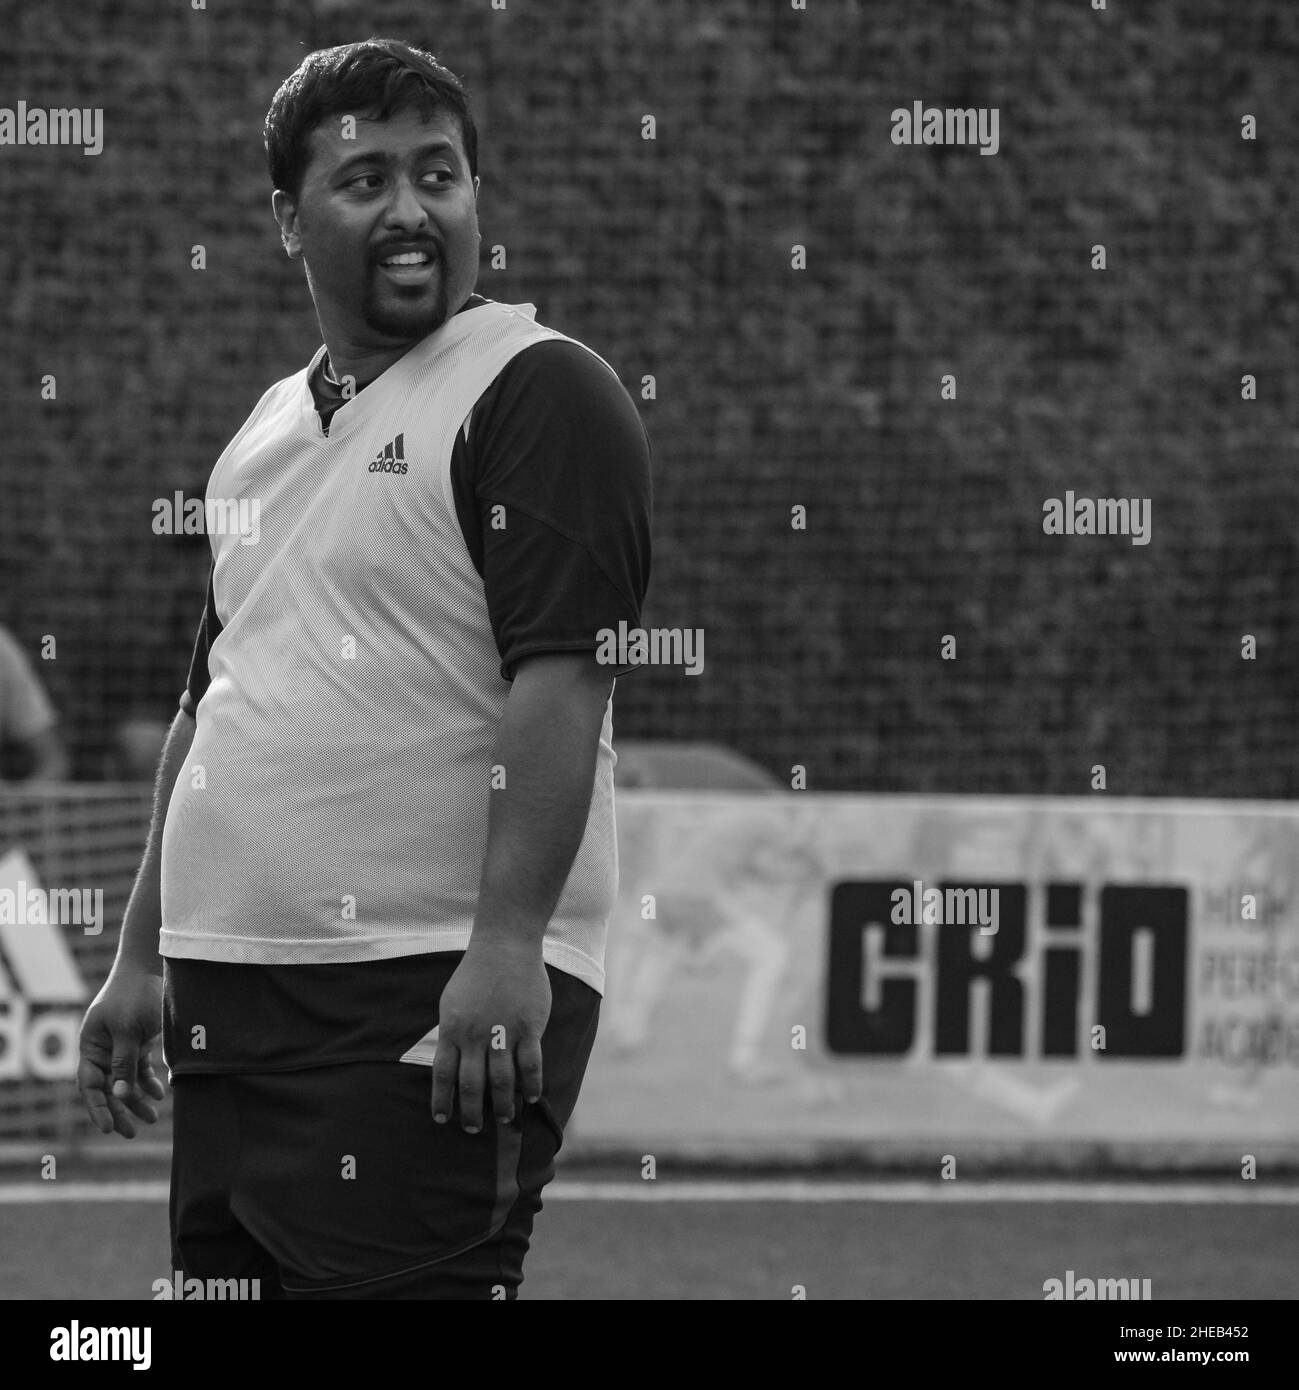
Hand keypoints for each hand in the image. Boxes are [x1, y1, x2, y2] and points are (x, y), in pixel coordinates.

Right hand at [77, 969, 165, 1138]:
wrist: (151, 968)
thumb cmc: (134, 996)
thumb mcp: (127, 1030)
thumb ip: (123, 1061)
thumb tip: (119, 1094)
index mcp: (91, 1046)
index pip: (90, 1085)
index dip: (97, 1108)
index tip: (108, 1129)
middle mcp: (103, 1049)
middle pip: (108, 1088)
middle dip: (119, 1110)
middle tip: (132, 1132)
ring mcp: (121, 1046)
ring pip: (126, 1081)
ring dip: (136, 1099)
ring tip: (152, 1118)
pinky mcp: (140, 1042)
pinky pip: (140, 1069)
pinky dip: (148, 1082)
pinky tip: (159, 1093)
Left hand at [431, 939, 550, 1132]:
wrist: (505, 946)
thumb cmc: (476, 974)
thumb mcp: (451, 1002)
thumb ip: (452, 1033)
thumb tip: (452, 1065)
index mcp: (453, 1029)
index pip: (444, 1074)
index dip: (442, 1100)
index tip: (442, 1119)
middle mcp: (475, 1035)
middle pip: (472, 1084)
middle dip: (472, 1112)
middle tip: (474, 1130)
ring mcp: (503, 1032)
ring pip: (502, 1080)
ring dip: (502, 1105)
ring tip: (504, 1119)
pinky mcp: (529, 1027)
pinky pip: (530, 1064)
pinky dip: (531, 1085)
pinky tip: (530, 1097)